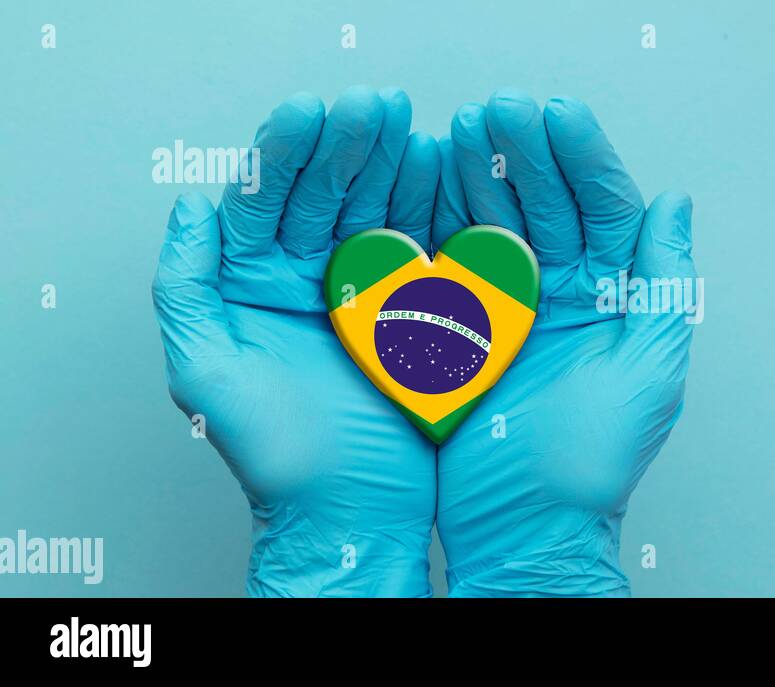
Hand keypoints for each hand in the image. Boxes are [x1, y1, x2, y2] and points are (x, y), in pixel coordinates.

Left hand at [151, 86, 449, 596]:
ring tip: (417, 128)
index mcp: (254, 284)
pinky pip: (427, 250)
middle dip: (352, 143)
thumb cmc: (277, 458)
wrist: (352, 513)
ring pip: (380, 211)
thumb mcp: (207, 373)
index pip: (269, 199)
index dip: (290, 151)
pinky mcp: (417, 312)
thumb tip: (191, 211)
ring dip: (397, 165)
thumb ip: (188, 289)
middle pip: (328, 193)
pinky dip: (438, 212)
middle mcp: (309, 279)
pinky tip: (447, 176)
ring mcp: (367, 292)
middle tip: (377, 105)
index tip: (314, 111)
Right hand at [432, 90, 696, 595]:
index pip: (606, 210)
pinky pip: (454, 262)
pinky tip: (430, 178)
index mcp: (616, 299)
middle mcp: (568, 295)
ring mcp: (515, 309)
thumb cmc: (592, 465)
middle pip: (550, 204)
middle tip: (501, 107)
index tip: (557, 114)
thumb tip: (676, 204)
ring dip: (481, 172)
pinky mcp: (465, 330)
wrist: (524, 528)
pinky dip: (442, 218)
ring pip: (499, 222)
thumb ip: (662, 286)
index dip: (584, 158)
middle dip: (526, 152)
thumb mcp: (648, 373)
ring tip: (460, 126)